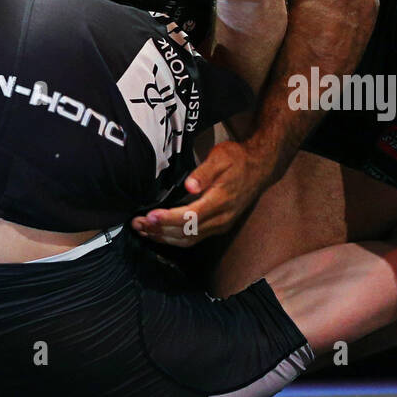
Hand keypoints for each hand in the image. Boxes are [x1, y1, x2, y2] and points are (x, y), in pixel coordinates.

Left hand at [131, 139, 270, 245]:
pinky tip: (159, 233)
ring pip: (188, 240)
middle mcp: (221, 217)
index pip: (191, 216)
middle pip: (186, 232)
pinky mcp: (218, 227)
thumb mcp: (221, 157)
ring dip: (164, 237)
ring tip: (142, 230)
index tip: (149, 215)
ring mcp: (220, 225)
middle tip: (137, 224)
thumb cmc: (238, 159)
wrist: (260, 167)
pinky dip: (174, 239)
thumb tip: (189, 186)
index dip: (169, 218)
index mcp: (221, 200)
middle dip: (160, 230)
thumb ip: (204, 172)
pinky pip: (193, 239)